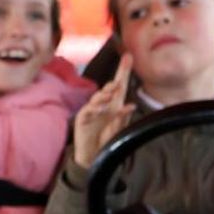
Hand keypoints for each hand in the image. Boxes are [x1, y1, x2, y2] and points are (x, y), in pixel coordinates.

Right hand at [73, 54, 136, 168]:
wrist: (93, 156)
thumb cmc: (105, 140)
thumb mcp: (117, 130)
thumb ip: (123, 118)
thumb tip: (131, 105)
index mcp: (113, 104)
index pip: (119, 86)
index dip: (123, 71)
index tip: (129, 57)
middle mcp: (102, 105)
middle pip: (107, 89)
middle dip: (113, 84)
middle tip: (119, 81)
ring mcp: (91, 111)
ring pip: (97, 99)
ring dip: (104, 95)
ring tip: (112, 93)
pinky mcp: (82, 119)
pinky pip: (87, 111)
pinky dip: (94, 109)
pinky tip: (100, 108)